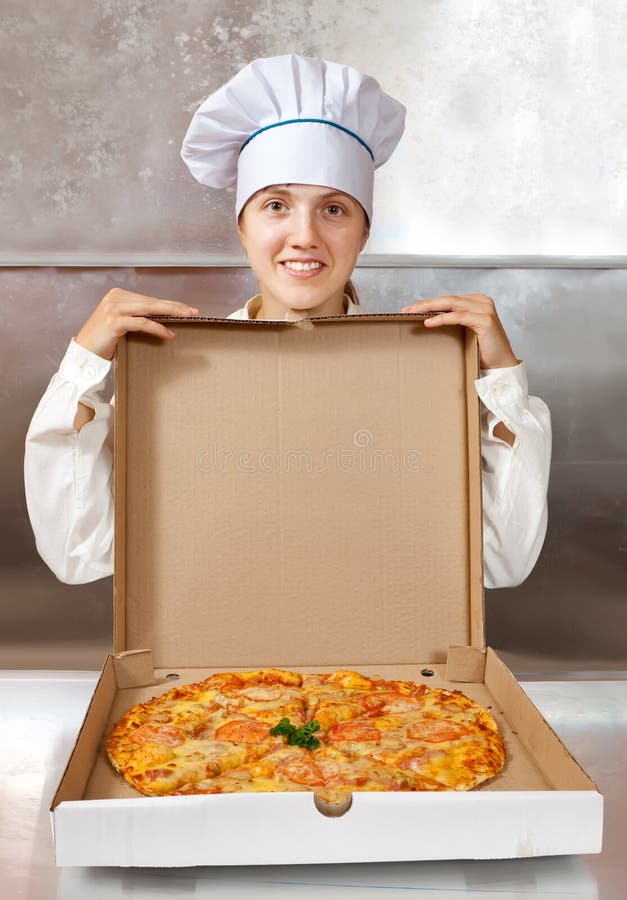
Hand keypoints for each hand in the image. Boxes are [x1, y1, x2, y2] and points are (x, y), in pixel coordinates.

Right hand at [75, 288, 199, 359]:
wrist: (83, 354)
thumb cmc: (103, 341)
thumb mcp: (120, 324)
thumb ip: (136, 317)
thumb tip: (161, 320)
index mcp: (118, 295)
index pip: (149, 299)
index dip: (169, 303)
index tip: (186, 308)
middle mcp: (115, 298)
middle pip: (151, 301)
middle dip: (174, 306)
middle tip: (193, 311)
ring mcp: (113, 308)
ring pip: (149, 308)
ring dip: (170, 312)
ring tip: (186, 317)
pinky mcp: (113, 321)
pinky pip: (141, 323)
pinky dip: (157, 328)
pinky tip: (168, 334)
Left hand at [401, 293, 518, 369]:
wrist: (501, 365)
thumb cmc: (482, 351)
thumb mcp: (465, 332)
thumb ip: (453, 322)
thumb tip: (427, 320)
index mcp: (478, 302)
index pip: (449, 299)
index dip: (429, 303)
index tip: (411, 308)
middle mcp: (482, 302)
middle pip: (448, 299)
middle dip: (425, 303)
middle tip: (406, 309)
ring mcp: (485, 309)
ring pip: (452, 304)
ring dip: (430, 308)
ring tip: (413, 313)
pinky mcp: (485, 320)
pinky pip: (458, 316)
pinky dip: (442, 318)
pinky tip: (429, 322)